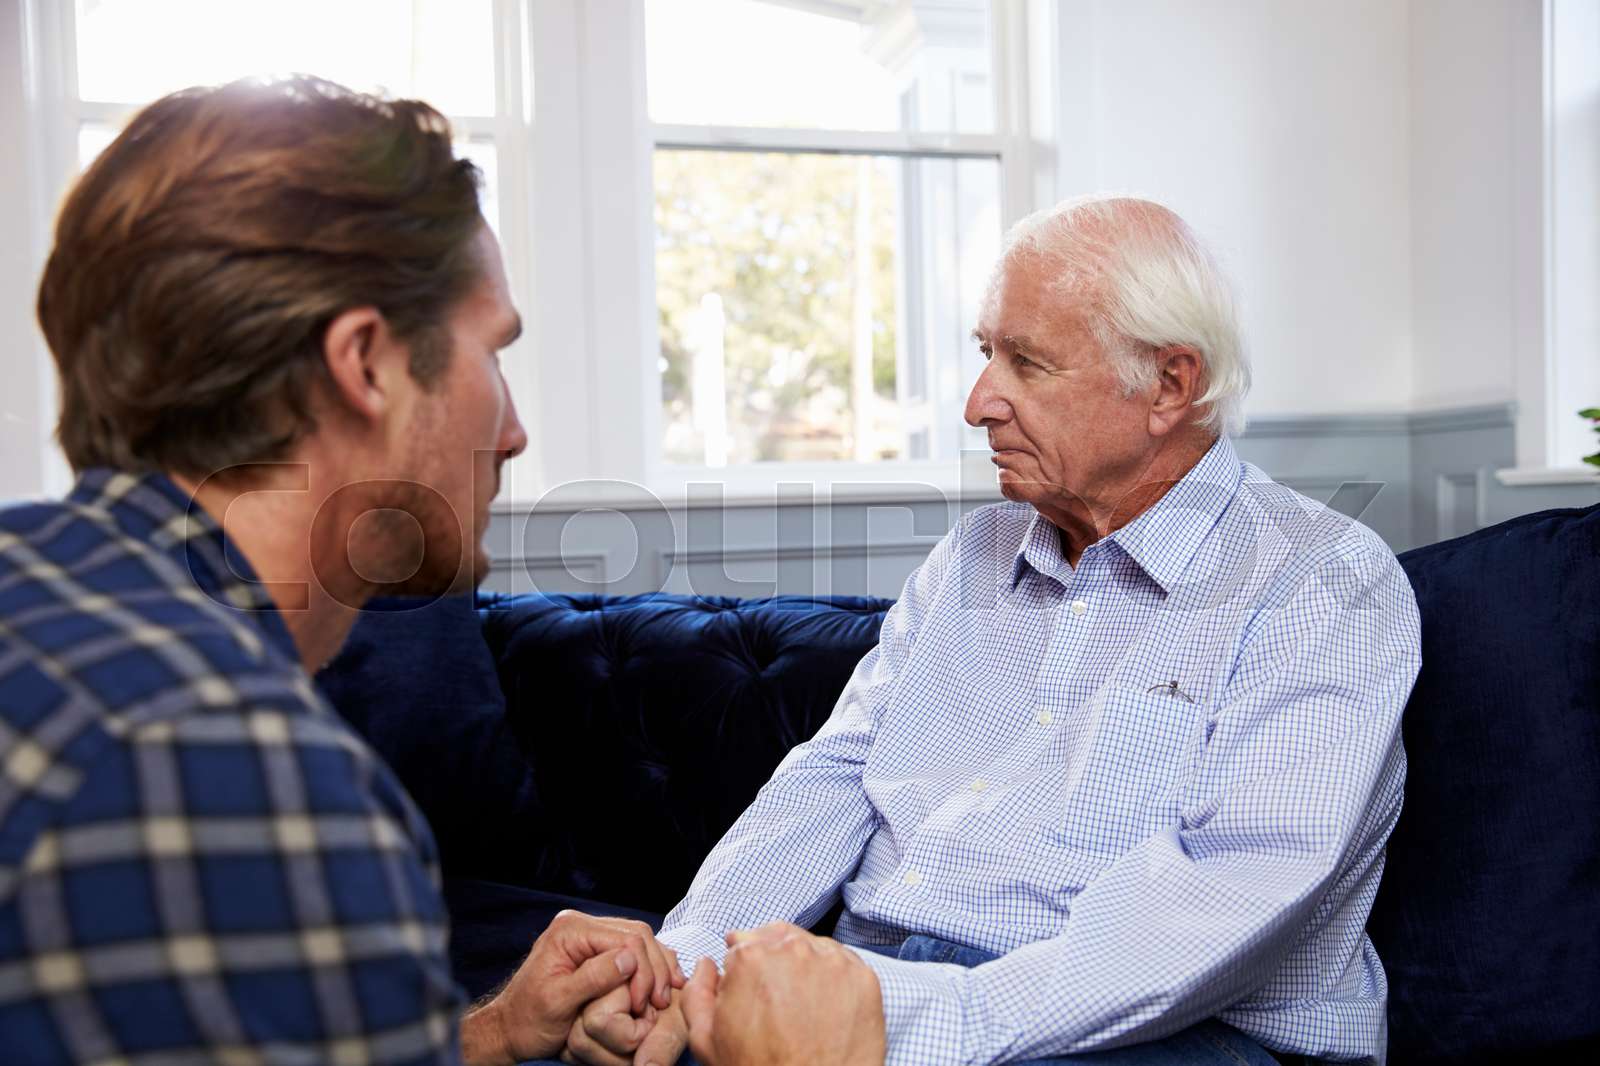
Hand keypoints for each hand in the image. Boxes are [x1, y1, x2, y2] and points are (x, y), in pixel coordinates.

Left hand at [461, 911, 683, 1064]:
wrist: (511, 1030)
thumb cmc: (529, 1021)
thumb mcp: (558, 1002)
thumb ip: (593, 978)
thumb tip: (630, 960)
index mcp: (570, 930)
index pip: (625, 938)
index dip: (643, 970)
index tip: (645, 1005)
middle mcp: (581, 925)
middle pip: (637, 935)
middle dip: (654, 969)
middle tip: (661, 1002)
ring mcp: (589, 936)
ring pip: (639, 942)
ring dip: (655, 970)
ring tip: (663, 999)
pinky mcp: (595, 951)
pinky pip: (631, 953)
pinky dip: (647, 970)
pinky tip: (657, 988)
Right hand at [681, 923, 885, 1065]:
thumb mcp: (707, 1040)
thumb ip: (699, 993)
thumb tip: (708, 966)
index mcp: (750, 957)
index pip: (743, 944)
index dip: (743, 969)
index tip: (750, 988)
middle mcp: (793, 950)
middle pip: (779, 939)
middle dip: (773, 960)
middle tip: (775, 996)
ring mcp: (833, 963)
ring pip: (813, 948)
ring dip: (804, 966)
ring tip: (801, 1004)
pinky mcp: (863, 979)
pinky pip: (844, 965)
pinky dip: (834, 979)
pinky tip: (825, 1007)